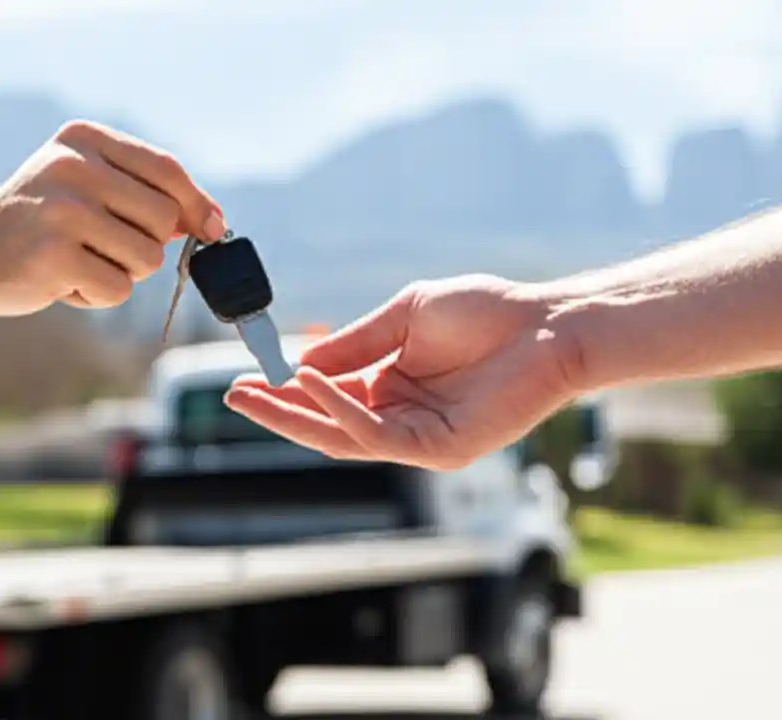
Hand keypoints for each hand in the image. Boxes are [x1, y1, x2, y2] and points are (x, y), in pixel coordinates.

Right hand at [0, 121, 223, 315]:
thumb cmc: (37, 224)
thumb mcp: (85, 188)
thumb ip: (142, 195)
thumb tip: (213, 221)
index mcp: (83, 140)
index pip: (165, 169)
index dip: (197, 203)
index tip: (213, 227)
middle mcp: (73, 167)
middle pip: (163, 217)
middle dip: (149, 244)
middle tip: (107, 248)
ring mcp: (64, 211)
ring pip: (147, 258)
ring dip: (122, 272)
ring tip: (79, 262)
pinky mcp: (55, 256)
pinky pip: (118, 288)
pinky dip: (98, 295)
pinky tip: (63, 281)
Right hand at [224, 274, 583, 469]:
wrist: (547, 323)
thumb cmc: (487, 313)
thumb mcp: (404, 317)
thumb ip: (356, 342)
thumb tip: (302, 361)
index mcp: (394, 386)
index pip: (329, 397)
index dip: (287, 389)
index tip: (248, 375)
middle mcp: (403, 417)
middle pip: (327, 425)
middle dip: (278, 411)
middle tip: (234, 395)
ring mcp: (421, 438)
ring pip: (343, 438)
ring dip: (296, 417)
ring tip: (253, 394)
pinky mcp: (441, 449)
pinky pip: (377, 434)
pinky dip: (340, 411)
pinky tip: (311, 383)